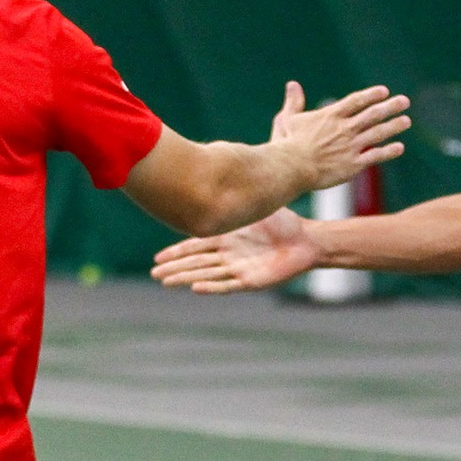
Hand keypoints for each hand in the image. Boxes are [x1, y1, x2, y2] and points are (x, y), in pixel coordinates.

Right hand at [152, 207, 318, 292]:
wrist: (305, 239)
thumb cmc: (281, 222)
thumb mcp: (253, 206)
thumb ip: (235, 197)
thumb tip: (217, 173)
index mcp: (225, 239)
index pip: (194, 247)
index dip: (175, 253)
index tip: (157, 259)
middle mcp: (228, 255)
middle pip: (195, 263)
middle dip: (174, 269)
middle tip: (154, 273)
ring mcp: (238, 268)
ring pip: (206, 275)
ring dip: (186, 278)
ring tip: (166, 282)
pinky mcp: (251, 280)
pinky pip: (227, 284)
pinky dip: (211, 286)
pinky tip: (195, 287)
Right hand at [270, 81, 409, 189]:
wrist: (291, 167)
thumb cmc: (286, 144)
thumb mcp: (287, 118)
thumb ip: (294, 102)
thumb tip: (292, 84)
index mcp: (331, 116)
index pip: (356, 101)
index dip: (371, 95)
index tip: (384, 91)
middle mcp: (345, 128)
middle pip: (372, 114)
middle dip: (390, 107)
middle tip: (404, 101)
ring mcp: (351, 146)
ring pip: (378, 133)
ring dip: (394, 126)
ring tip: (407, 120)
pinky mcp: (353, 164)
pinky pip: (375, 156)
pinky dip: (388, 151)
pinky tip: (399, 148)